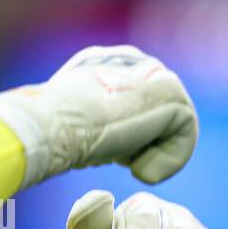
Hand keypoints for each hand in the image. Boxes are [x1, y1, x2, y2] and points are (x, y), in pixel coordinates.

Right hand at [0, 45, 197, 189]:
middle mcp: (130, 60)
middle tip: (113, 157)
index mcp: (102, 64)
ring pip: (171, 129)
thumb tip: (72, 145)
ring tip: (124, 161)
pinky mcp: (170, 90)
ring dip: (149, 155)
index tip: (101, 153)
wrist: (49, 126)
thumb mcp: (62, 125)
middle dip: (139, 146)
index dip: (122, 141)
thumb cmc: (42, 132)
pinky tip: (138, 168)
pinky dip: (165, 162)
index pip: (129, 108)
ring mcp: (152, 72)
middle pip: (154, 118)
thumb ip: (81, 124)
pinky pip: (185, 135)